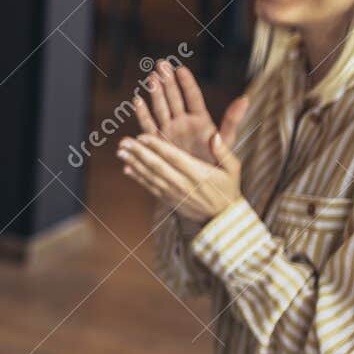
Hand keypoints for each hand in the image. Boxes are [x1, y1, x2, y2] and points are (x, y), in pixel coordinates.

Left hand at [118, 130, 243, 224]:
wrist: (222, 218)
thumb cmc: (228, 188)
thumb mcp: (233, 168)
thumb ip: (223, 151)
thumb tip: (214, 135)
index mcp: (198, 173)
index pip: (173, 157)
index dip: (157, 147)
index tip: (142, 136)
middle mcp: (183, 183)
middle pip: (157, 166)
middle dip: (139, 153)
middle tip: (123, 141)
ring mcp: (174, 193)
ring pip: (150, 176)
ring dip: (134, 163)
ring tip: (120, 152)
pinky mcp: (169, 200)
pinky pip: (151, 188)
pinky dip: (138, 178)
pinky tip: (127, 169)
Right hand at [133, 60, 249, 167]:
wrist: (201, 186)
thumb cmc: (216, 164)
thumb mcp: (227, 141)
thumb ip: (232, 120)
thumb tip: (244, 99)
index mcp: (201, 120)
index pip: (193, 97)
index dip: (187, 84)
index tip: (180, 69)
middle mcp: (183, 123)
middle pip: (174, 99)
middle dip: (167, 81)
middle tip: (161, 64)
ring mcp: (170, 131)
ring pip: (161, 108)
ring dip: (155, 93)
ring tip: (151, 77)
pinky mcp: (158, 142)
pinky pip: (149, 126)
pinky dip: (143, 114)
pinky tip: (137, 100)